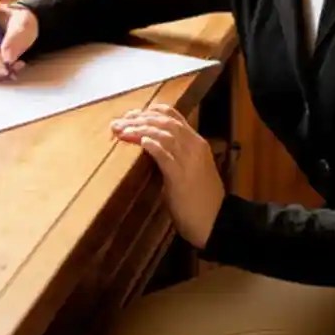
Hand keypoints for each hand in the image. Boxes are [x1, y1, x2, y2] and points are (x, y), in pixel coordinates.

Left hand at [111, 103, 224, 249]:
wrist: (216, 222)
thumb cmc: (200, 199)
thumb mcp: (190, 170)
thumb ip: (176, 156)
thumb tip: (152, 148)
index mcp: (197, 143)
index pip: (173, 116)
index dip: (150, 112)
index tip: (131, 114)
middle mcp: (194, 146)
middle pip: (165, 122)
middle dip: (139, 119)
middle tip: (118, 122)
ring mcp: (189, 161)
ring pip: (164, 135)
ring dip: (140, 130)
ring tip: (122, 130)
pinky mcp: (181, 177)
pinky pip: (166, 155)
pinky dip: (153, 146)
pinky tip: (141, 142)